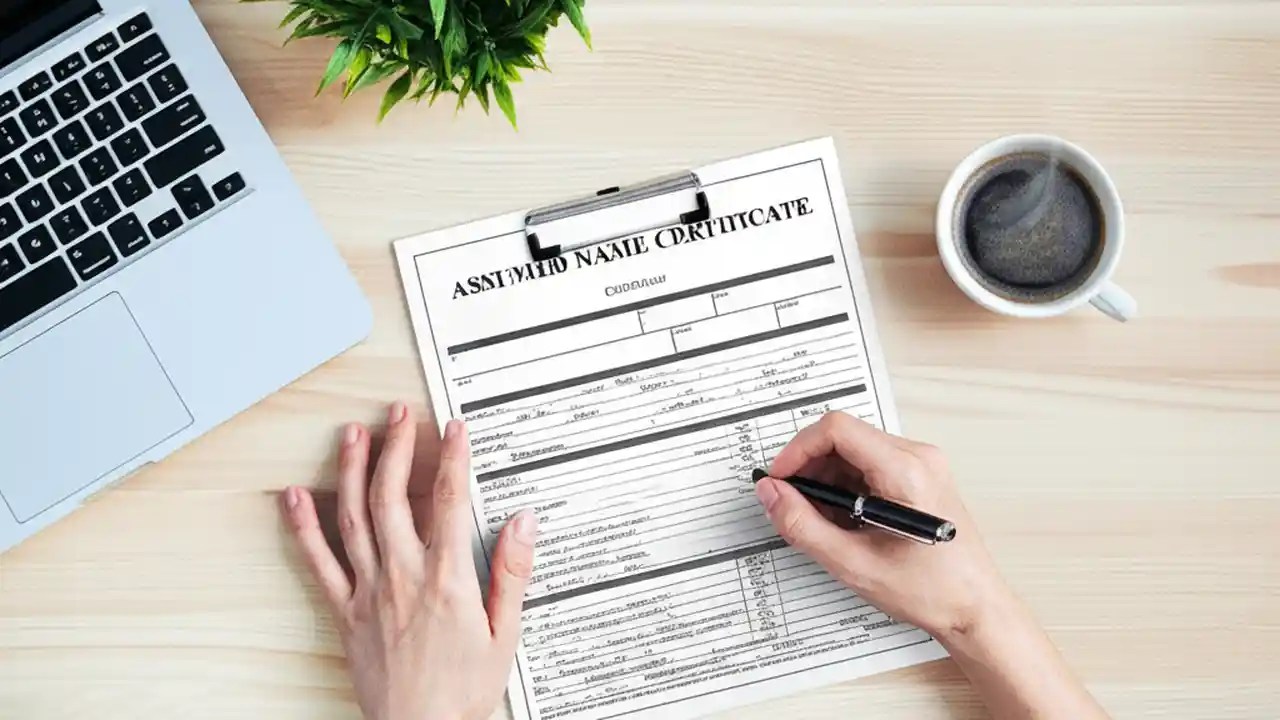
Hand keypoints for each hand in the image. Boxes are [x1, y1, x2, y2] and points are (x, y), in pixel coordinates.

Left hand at [280, 404, 536, 719]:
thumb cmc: (461, 692)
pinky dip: (303, 526)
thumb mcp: (504, 634)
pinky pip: (319, 562)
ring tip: (353, 435)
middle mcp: (403, 578)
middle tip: (399, 415)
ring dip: (353, 470)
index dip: (453, 458)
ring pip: (355, 517)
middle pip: (395, 497)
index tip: (454, 429)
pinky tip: (296, 497)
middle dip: (397, 448)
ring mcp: (370, 592)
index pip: (451, 502)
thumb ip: (512, 573)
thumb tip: (522, 524)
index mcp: (447, 581)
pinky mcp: (347, 611)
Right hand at [753, 411, 1007, 639]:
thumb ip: (802, 525)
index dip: (798, 449)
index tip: (780, 478)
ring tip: (821, 519)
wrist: (974, 608)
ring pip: (854, 449)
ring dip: (826, 478)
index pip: (837, 429)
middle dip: (809, 467)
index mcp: (906, 472)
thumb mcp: (853, 563)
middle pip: (844, 436)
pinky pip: (869, 464)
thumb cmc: (932, 590)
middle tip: (793, 503)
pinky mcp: (919, 476)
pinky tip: (844, 520)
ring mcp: (922, 465)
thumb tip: (772, 494)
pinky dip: (846, 486)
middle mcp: (918, 458)